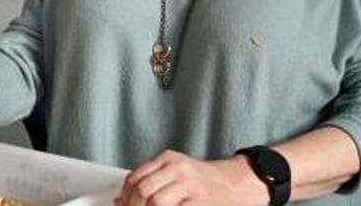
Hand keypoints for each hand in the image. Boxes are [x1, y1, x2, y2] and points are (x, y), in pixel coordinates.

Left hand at [117, 150, 267, 205]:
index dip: (124, 196)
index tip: (120, 205)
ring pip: (156, 202)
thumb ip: (151, 182)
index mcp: (168, 159)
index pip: (135, 177)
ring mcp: (190, 185)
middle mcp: (178, 169)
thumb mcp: (177, 173)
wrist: (240, 182)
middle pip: (143, 190)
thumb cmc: (206, 181)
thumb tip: (121, 201)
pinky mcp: (200, 202)